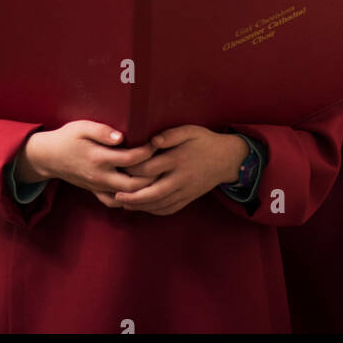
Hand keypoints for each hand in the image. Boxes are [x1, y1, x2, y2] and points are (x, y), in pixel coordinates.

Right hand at [15, 122, 156, 207]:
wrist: (49, 157)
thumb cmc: (68, 137)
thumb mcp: (82, 127)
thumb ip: (102, 131)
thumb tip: (121, 137)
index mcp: (99, 158)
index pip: (131, 159)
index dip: (148, 151)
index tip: (157, 141)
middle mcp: (101, 176)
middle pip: (134, 184)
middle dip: (153, 174)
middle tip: (163, 161)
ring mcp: (98, 187)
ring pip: (127, 195)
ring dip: (144, 188)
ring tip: (158, 174)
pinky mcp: (96, 192)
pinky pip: (115, 202)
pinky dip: (130, 199)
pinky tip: (141, 189)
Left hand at [109, 126, 248, 216]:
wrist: (227, 159)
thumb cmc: (205, 142)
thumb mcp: (191, 131)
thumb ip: (171, 134)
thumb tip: (152, 140)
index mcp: (179, 160)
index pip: (150, 168)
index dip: (133, 169)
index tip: (120, 166)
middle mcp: (181, 178)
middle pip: (152, 193)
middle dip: (132, 196)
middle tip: (115, 195)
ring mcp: (185, 191)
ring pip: (159, 204)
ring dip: (140, 206)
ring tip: (123, 203)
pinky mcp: (188, 199)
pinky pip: (169, 209)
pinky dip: (153, 211)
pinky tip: (142, 207)